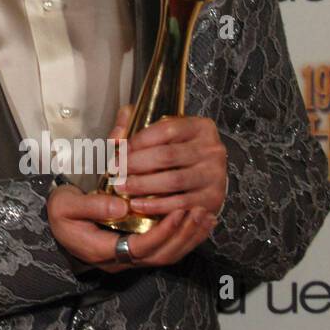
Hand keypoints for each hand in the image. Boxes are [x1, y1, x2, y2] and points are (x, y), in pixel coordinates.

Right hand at [50, 182, 215, 273]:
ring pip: (167, 256)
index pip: (141, 248)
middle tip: (201, 212)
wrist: (56, 221)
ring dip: (189, 238)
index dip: (163, 232)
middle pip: (160, 256)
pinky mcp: (136, 251)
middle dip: (184, 236)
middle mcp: (119, 260)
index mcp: (102, 250)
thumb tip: (121, 208)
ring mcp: (128, 258)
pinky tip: (196, 222)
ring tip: (205, 216)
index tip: (178, 211)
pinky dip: (184, 238)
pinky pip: (165, 250)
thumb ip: (91, 206)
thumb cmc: (59, 212)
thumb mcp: (65, 206)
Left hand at [112, 114, 227, 221]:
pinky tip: (138, 204)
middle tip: (115, 171)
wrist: (207, 176)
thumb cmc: (177, 150)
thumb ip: (133, 124)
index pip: (165, 130)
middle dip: (135, 164)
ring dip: (143, 185)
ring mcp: (215, 175)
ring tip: (121, 187)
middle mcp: (212, 149)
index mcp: (200, 127)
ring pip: (174, 180)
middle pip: (167, 155)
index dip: (138, 141)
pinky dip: (157, 205)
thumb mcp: (160, 130)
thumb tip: (115, 138)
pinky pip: (182, 203)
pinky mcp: (213, 198)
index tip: (118, 152)